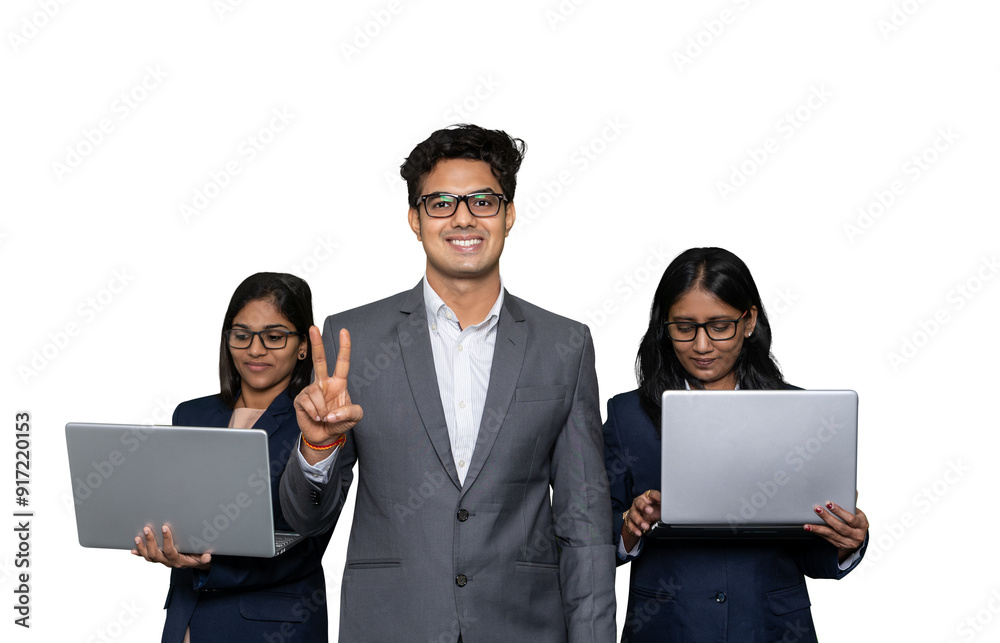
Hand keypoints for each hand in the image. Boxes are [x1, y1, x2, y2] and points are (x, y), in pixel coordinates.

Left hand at [131, 524, 210, 569]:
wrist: (196, 564)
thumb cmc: (198, 557)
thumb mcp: (202, 558)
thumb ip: (204, 558)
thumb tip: (207, 557)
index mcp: (179, 561)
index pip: (170, 551)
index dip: (166, 540)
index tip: (165, 527)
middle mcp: (169, 562)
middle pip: (156, 555)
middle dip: (150, 542)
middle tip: (147, 529)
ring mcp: (162, 561)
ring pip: (149, 557)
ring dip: (142, 547)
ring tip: (138, 537)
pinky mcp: (159, 558)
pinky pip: (147, 557)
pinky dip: (139, 553)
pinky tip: (133, 549)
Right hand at [294, 327, 362, 461]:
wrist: (324, 436)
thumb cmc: (339, 422)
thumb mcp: (354, 417)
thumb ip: (351, 412)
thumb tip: (333, 411)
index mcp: (338, 383)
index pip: (342, 362)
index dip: (344, 347)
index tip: (344, 331)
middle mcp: (324, 383)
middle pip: (320, 360)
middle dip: (317, 343)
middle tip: (314, 328)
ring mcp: (311, 390)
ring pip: (315, 392)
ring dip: (322, 408)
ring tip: (324, 416)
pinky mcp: (300, 400)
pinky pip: (307, 403)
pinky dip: (314, 413)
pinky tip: (316, 417)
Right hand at [621, 490, 660, 552]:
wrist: (643, 520)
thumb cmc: (653, 511)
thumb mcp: (660, 507)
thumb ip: (665, 506)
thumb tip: (674, 506)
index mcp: (647, 497)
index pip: (651, 494)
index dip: (656, 497)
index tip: (662, 501)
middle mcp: (638, 502)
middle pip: (639, 502)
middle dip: (644, 507)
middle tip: (650, 511)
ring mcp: (633, 511)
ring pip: (633, 514)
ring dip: (639, 521)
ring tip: (646, 526)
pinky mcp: (630, 520)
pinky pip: (630, 524)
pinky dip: (635, 529)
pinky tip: (639, 533)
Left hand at [806, 492, 868, 562]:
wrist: (858, 537)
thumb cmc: (856, 521)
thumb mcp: (857, 513)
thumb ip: (852, 503)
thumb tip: (854, 490)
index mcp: (862, 524)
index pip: (850, 518)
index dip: (839, 511)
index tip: (828, 503)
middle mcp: (857, 535)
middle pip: (840, 527)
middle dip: (827, 518)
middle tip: (817, 509)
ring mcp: (848, 542)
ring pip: (832, 535)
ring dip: (818, 528)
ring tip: (808, 524)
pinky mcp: (839, 545)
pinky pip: (827, 538)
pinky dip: (818, 532)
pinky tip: (810, 528)